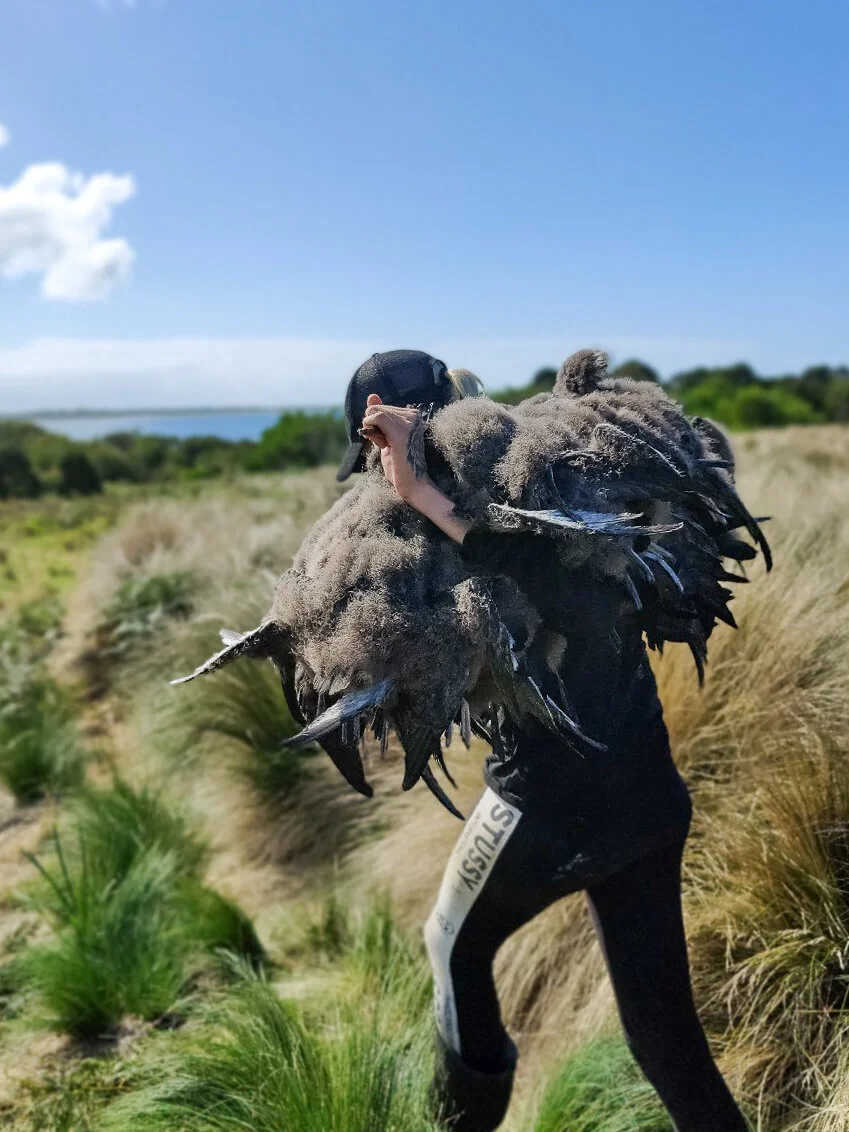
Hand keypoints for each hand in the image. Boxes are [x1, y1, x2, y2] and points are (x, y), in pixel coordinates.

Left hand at [360, 394, 470, 543]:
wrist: (413, 485)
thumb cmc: (400, 466)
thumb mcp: (385, 438)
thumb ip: (380, 418)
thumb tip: (372, 396)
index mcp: (413, 416)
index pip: (383, 408)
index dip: (375, 422)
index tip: (381, 438)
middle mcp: (414, 416)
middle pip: (379, 408)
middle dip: (371, 423)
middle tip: (379, 441)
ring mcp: (409, 424)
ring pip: (377, 412)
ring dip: (370, 426)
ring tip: (380, 442)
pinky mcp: (401, 433)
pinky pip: (379, 418)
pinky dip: (370, 425)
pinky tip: (373, 437)